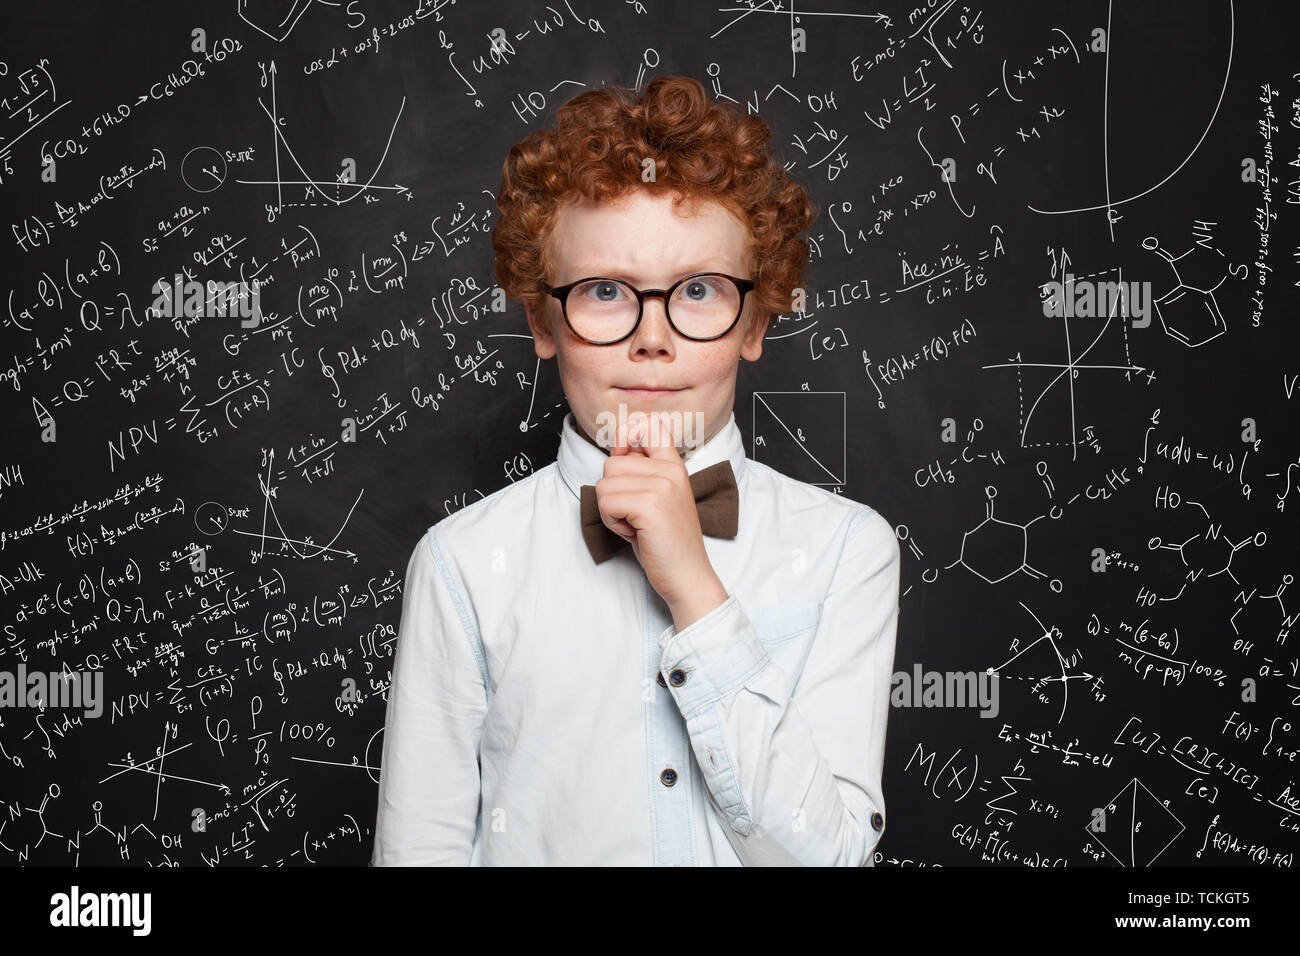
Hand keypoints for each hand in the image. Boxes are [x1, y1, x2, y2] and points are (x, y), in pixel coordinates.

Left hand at [594, 415, 728, 629]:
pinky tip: (634, 534)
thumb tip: (616, 448)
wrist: (688, 576)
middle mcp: (671, 470)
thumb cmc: (668, 542)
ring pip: (604, 483)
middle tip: (635, 515)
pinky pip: (606, 502)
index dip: (625, 437)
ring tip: (635, 525)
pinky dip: (612, 523)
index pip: (648, 425)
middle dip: (613, 493)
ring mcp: (662, 486)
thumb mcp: (658, 498)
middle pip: (612, 462)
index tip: (624, 460)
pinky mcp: (650, 505)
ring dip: (611, 510)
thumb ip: (641, 471)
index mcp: (675, 465)